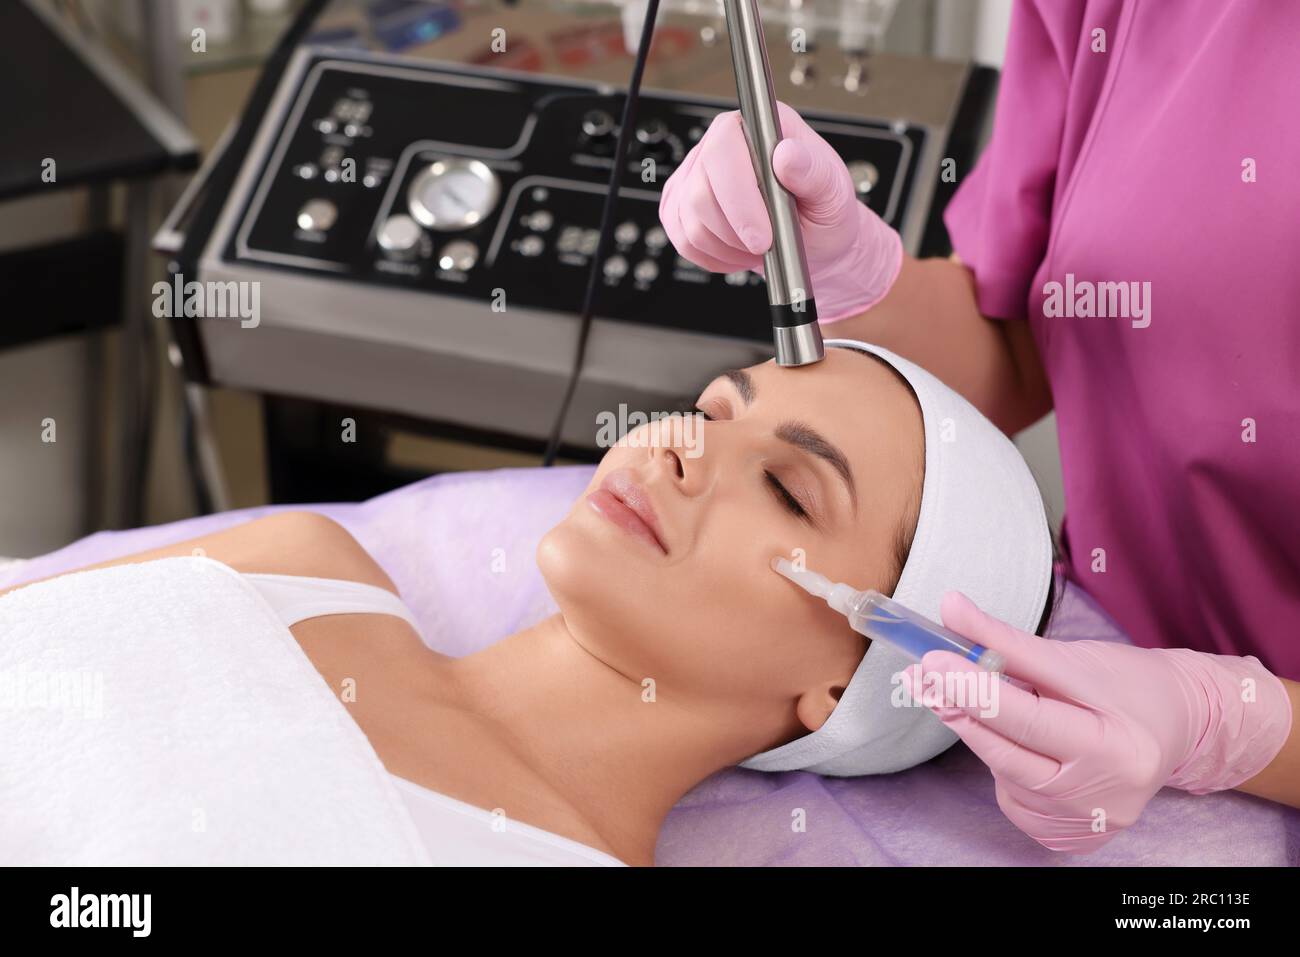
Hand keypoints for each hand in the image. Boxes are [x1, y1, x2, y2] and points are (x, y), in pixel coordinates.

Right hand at [658, 101, 902, 321]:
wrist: (814, 243)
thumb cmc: (824, 213)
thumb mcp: (833, 193)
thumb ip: (814, 172)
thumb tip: (787, 154)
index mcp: (758, 128)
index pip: (724, 149)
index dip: (739, 198)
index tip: (763, 235)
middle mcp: (720, 146)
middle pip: (700, 192)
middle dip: (735, 231)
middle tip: (766, 245)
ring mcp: (695, 176)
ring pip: (689, 221)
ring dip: (726, 246)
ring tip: (756, 246)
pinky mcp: (682, 206)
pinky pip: (682, 239)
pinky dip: (713, 256)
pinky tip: (738, 250)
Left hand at [898, 591, 1292, 852]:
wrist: (1180, 727)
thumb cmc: (1129, 685)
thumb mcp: (1075, 656)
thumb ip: (1006, 640)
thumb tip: (949, 607)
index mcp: (1117, 747)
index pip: (1029, 717)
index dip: (974, 689)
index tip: (933, 661)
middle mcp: (1106, 797)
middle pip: (1009, 753)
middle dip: (960, 710)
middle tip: (924, 677)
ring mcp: (1088, 822)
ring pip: (1005, 776)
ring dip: (984, 736)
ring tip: (989, 705)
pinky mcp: (1074, 837)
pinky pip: (1014, 799)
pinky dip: (1005, 766)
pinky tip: (1018, 744)